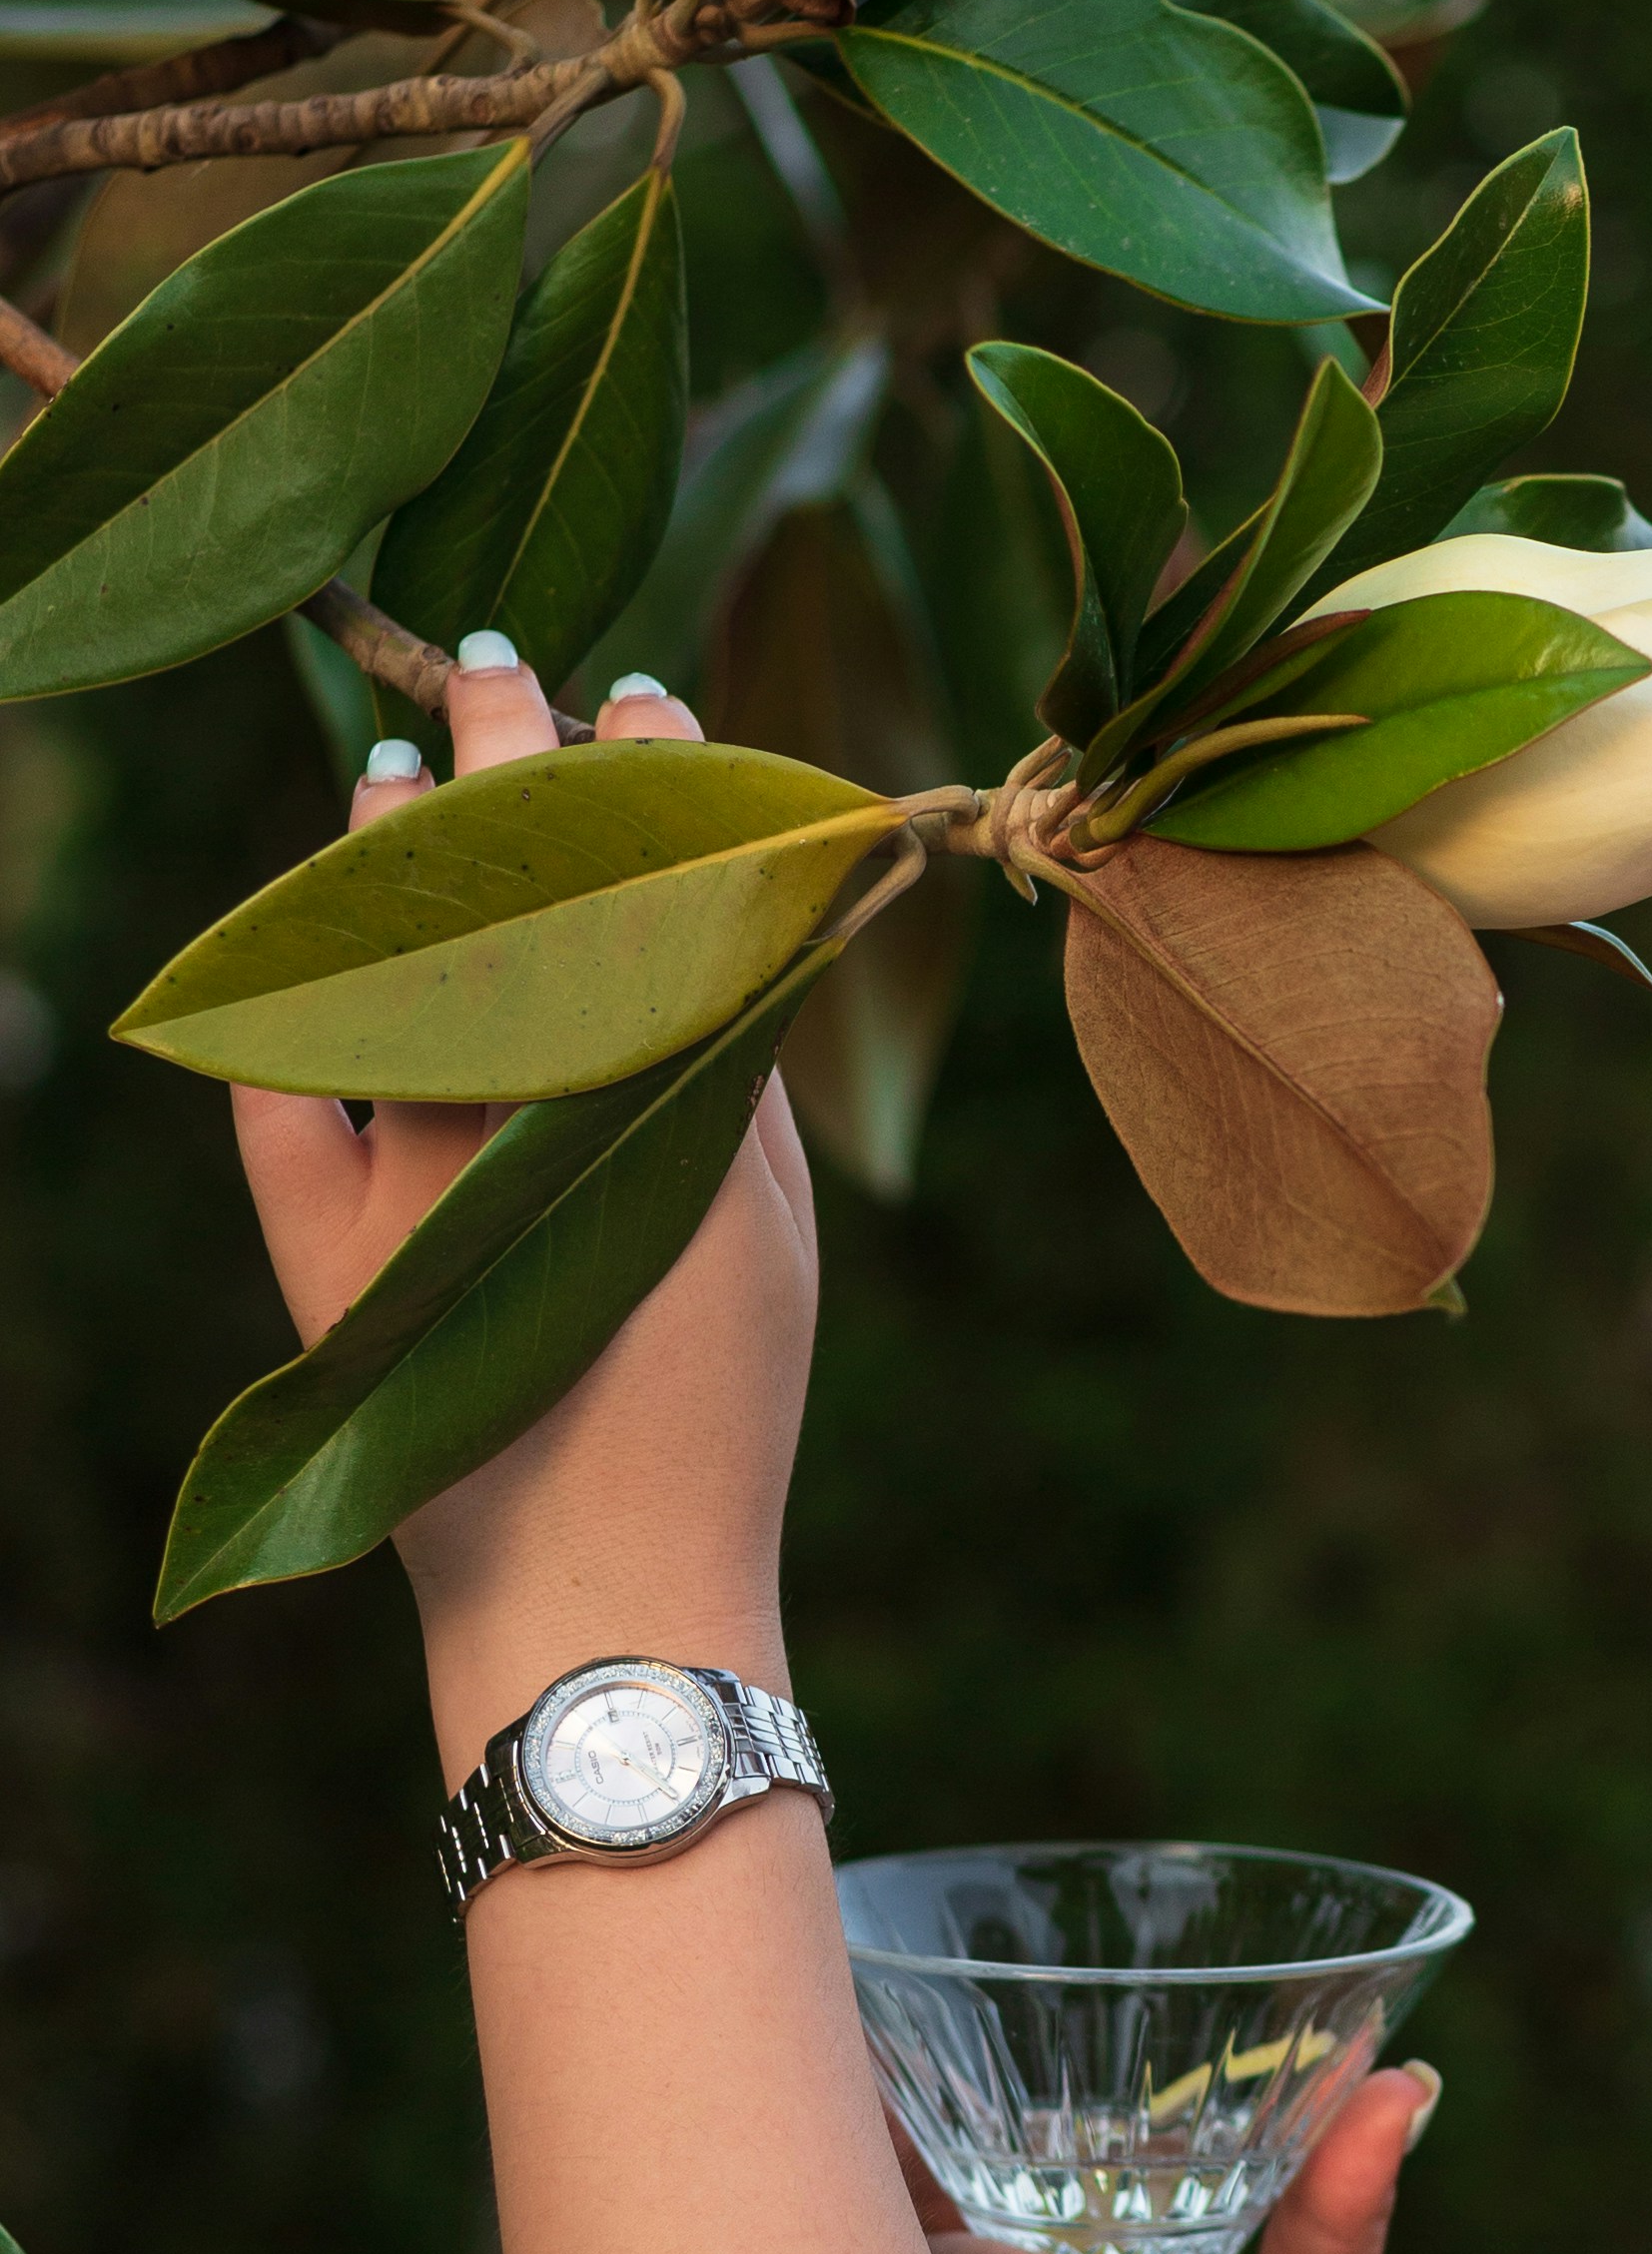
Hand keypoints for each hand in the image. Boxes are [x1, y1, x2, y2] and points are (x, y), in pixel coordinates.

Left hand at [228, 647, 819, 1726]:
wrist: (597, 1580)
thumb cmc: (707, 1401)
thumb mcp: (762, 1216)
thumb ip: (740, 1053)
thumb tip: (729, 907)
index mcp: (669, 1095)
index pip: (651, 876)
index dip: (643, 770)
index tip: (642, 699)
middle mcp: (534, 1112)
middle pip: (511, 885)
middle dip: (507, 761)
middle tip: (503, 673)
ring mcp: (411, 1170)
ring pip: (388, 958)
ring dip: (392, 851)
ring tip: (397, 779)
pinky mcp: (321, 1239)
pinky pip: (286, 1074)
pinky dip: (295, 981)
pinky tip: (311, 923)